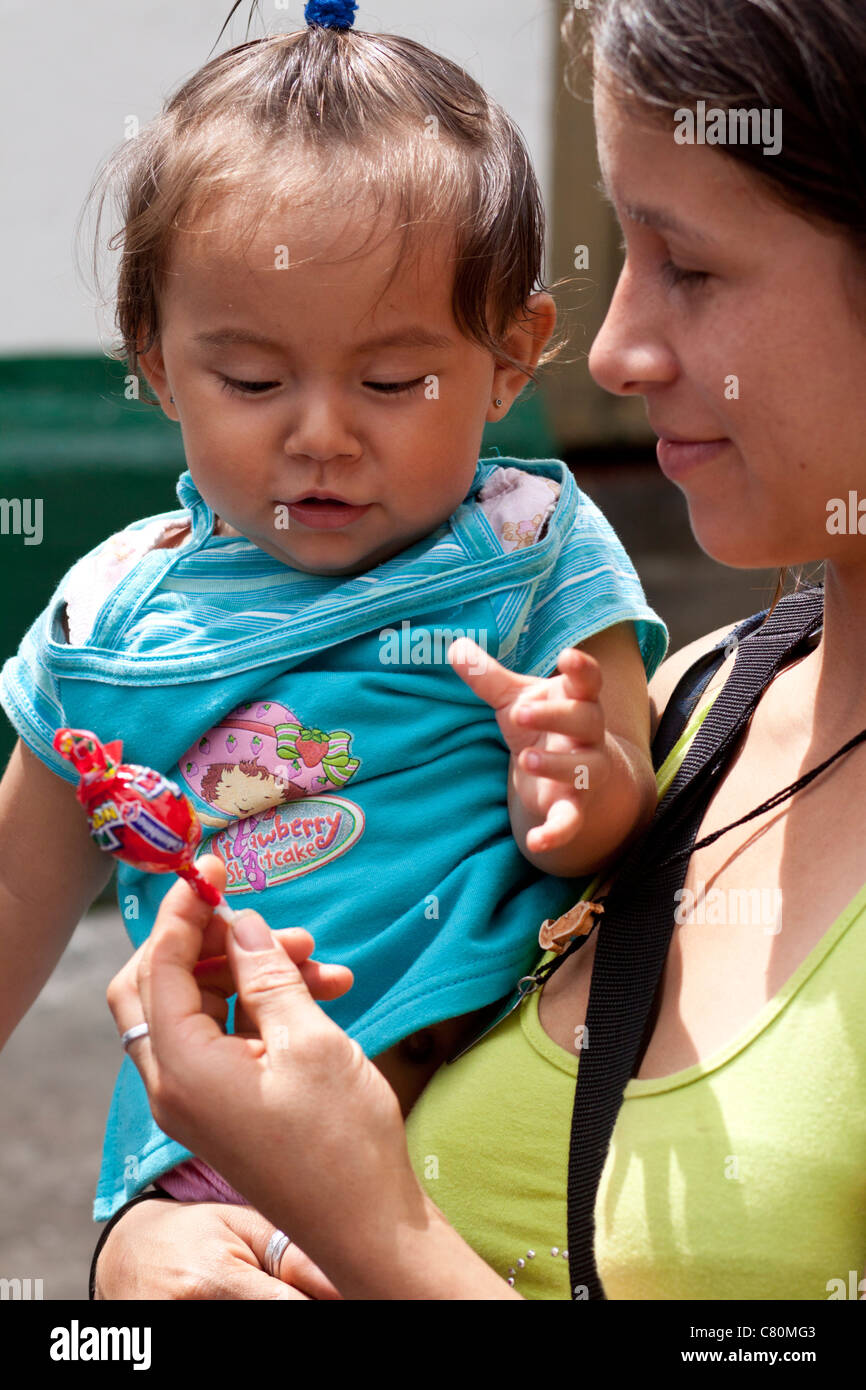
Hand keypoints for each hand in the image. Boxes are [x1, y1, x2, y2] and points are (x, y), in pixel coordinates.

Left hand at [107, 858, 426, 1296]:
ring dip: (250, 972)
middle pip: (158, 986)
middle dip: (209, 942)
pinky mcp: (221, 1105)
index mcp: (183, 1068)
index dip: (184, 911)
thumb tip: (239, 922)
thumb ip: (267, 974)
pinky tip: (323, 990)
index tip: (214, 869)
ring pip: (198, 1006)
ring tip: (318, 960)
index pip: (158, 967)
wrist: (366, 1224)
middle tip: (261, 923)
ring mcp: (195, 1098)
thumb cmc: (342, 1140)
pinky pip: (224, 1035)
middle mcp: (173, 1084)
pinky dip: (262, 1005)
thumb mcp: (311, 1040)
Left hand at [448, 639, 610, 852]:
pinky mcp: (573, 806)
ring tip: (526, 759)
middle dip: (556, 715)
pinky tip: (534, 841)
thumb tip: (455, 646)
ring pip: (584, 768)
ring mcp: (585, 771)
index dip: (582, 669)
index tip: (568, 657)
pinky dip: (556, 832)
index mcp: (576, 700)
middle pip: (587, 719)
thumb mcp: (515, 701)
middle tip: (521, 713)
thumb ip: (488, 677)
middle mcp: (588, 735)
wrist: (575, 777)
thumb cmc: (544, 726)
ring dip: (558, 764)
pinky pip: (571, 820)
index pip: (588, 680)